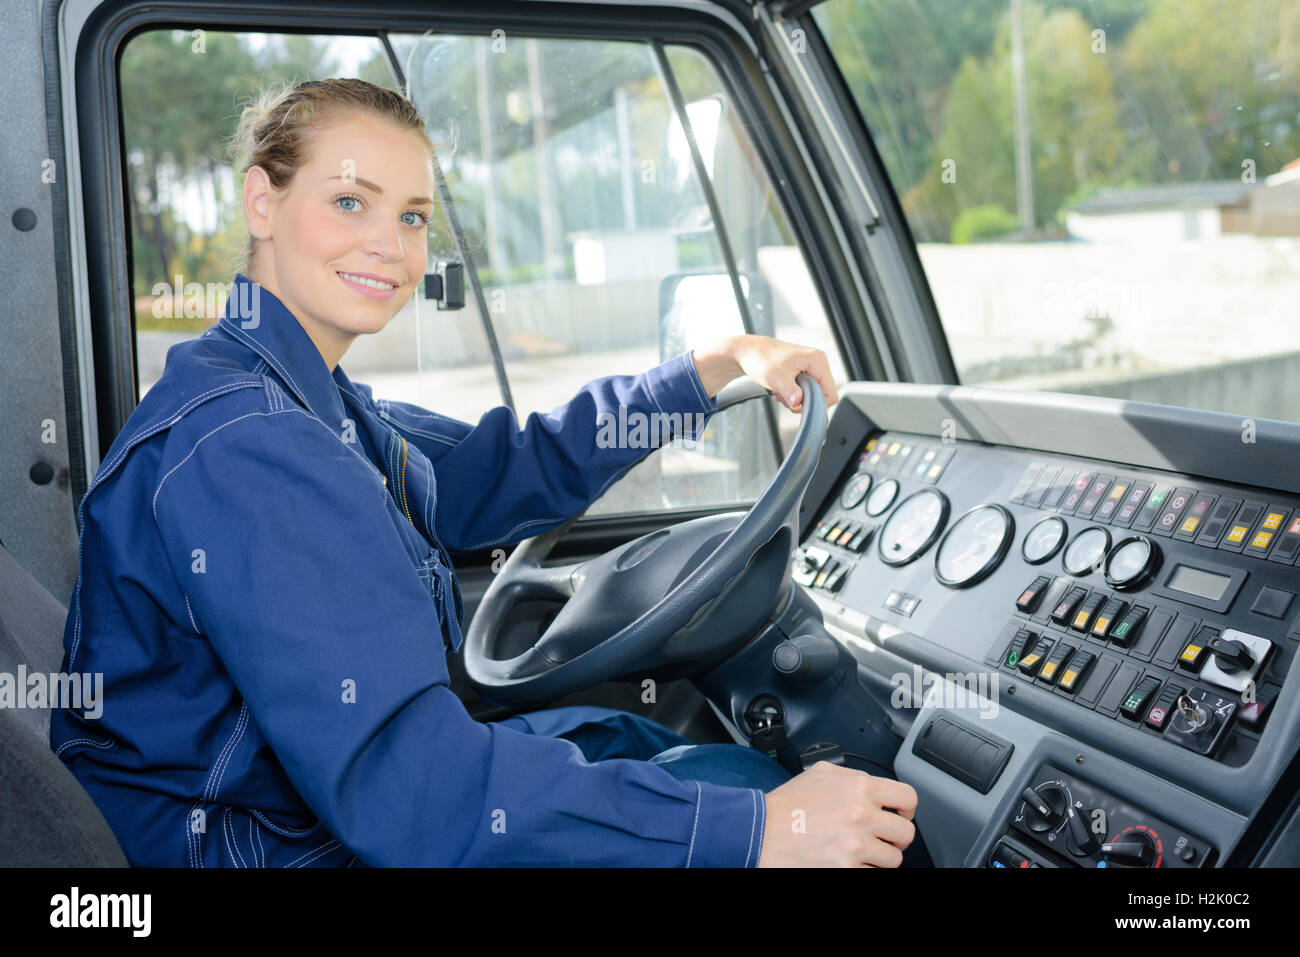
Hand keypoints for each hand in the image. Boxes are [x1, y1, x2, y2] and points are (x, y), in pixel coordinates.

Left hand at [691, 334, 838, 412]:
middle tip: (785, 397)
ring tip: (780, 392)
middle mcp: (817, 362)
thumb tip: (799, 402)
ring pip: (811, 394)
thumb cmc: (760, 359)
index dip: (815, 404)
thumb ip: (790, 391)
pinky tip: (780, 389)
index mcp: (817, 360)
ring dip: (795, 399)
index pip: (830, 393)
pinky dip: (792, 394)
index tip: (797, 404)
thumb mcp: (775, 378)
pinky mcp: (803, 371)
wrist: (747, 352)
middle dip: (803, 401)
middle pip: (821, 395)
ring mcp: (810, 366)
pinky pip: (804, 390)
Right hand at [757, 761, 917, 866]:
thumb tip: (873, 786)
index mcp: (860, 788)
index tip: (900, 814)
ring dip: (879, 856)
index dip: (906, 809)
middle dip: (894, 836)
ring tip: (860, 851)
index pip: (908, 798)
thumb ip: (852, 776)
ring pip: (893, 858)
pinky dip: (863, 868)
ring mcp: (856, 845)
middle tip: (879, 837)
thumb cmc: (786, 805)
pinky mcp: (847, 869)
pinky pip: (873, 873)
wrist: (760, 831)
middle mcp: (863, 816)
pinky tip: (848, 860)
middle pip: (906, 833)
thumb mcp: (820, 774)